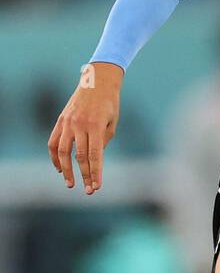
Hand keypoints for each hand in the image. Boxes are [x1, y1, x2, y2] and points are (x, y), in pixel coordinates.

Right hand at [48, 61, 123, 193]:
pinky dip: (54, 156)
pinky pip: (54, 142)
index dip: (95, 173)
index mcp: (96, 126)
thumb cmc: (109, 103)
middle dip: (85, 175)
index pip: (95, 155)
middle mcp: (80, 125)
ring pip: (63, 151)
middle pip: (80, 156)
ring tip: (70, 183)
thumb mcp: (112, 123)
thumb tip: (93, 160)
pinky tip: (59, 168)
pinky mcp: (61, 120)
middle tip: (88, 191)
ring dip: (66, 170)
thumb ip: (103, 142)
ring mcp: (68, 122)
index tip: (96, 187)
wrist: (97, 81)